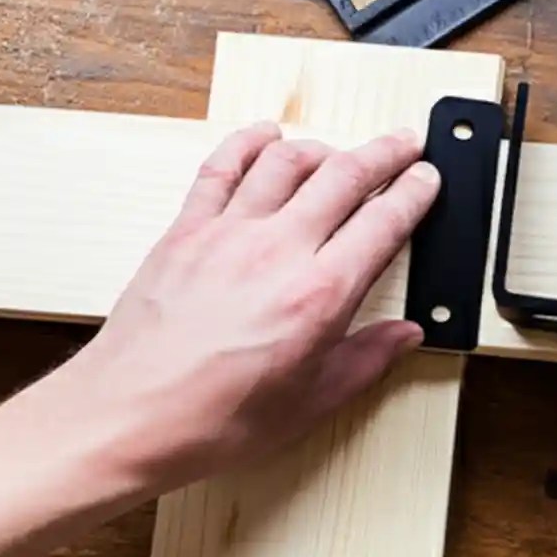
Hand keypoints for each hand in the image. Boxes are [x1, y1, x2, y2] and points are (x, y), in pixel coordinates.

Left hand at [40, 123, 439, 493]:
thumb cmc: (212, 419)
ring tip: (341, 151)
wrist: (128, 416)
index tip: (428, 178)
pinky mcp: (185, 231)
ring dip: (323, 148)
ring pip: (287, 163)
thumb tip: (403, 336)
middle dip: (384, 153)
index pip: (383, 223)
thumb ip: (366, 361)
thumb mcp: (310, 404)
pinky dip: (248, 144)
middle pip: (344, 176)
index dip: (414, 193)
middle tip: (405, 143)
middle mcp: (277, 252)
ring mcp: (228, 234)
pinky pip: (221, 168)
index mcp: (319, 296)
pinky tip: (265, 137)